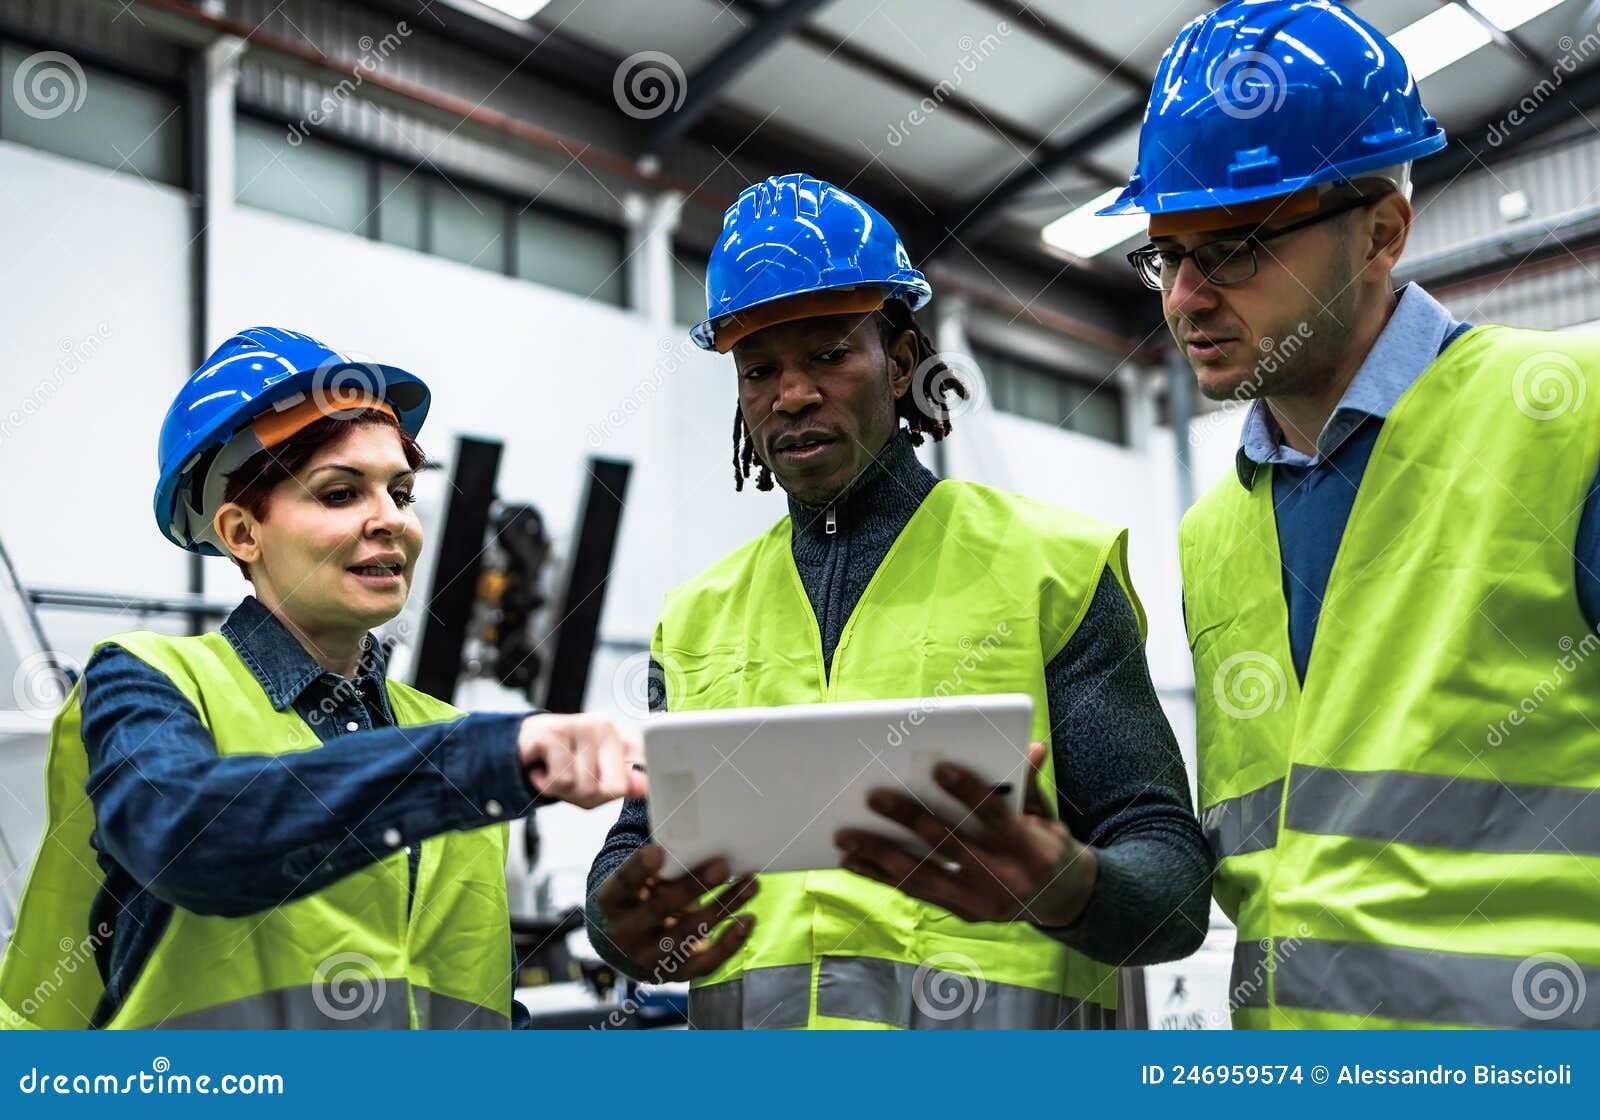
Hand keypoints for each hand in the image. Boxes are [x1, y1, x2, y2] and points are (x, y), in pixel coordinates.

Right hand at [517, 713, 646, 809]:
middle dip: (587, 796)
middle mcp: (604, 725)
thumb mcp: (596, 778)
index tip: (601, 784)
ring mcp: (579, 726)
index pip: (637, 777)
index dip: (614, 792)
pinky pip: (562, 780)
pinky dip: (547, 785)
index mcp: (620, 735)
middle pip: (614, 788)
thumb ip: (623, 783)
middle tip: (571, 780)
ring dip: (563, 790)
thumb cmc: (562, 761)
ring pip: (585, 786)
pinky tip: (542, 769)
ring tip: (554, 772)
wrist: (520, 745)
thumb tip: (644, 787)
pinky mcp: (554, 733)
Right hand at [593, 845, 757, 979]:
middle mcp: (625, 933)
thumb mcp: (643, 878)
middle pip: (659, 909)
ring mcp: (648, 958)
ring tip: (750, 885)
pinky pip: (705, 963)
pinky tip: (748, 919)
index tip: (657, 851)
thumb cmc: (645, 895)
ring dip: (722, 907)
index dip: (639, 868)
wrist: (637, 940)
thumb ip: (661, 864)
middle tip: (722, 866)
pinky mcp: (675, 974)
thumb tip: (697, 838)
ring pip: (687, 934)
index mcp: (611, 901)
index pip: (624, 882)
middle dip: (693, 887)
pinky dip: (730, 942)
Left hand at [833, 742, 1097, 926]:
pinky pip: (914, 893)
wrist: (1063, 900)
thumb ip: (1031, 785)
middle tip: (872, 795)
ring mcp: (980, 903)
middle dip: (909, 820)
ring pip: (923, 877)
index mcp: (1030, 850)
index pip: (994, 817)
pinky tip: (853, 862)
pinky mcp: (962, 914)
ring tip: (846, 835)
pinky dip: (881, 877)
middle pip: (949, 847)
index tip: (936, 767)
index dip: (967, 792)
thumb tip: (1031, 746)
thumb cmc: (1047, 845)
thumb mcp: (1046, 815)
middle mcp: (1004, 881)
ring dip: (880, 855)